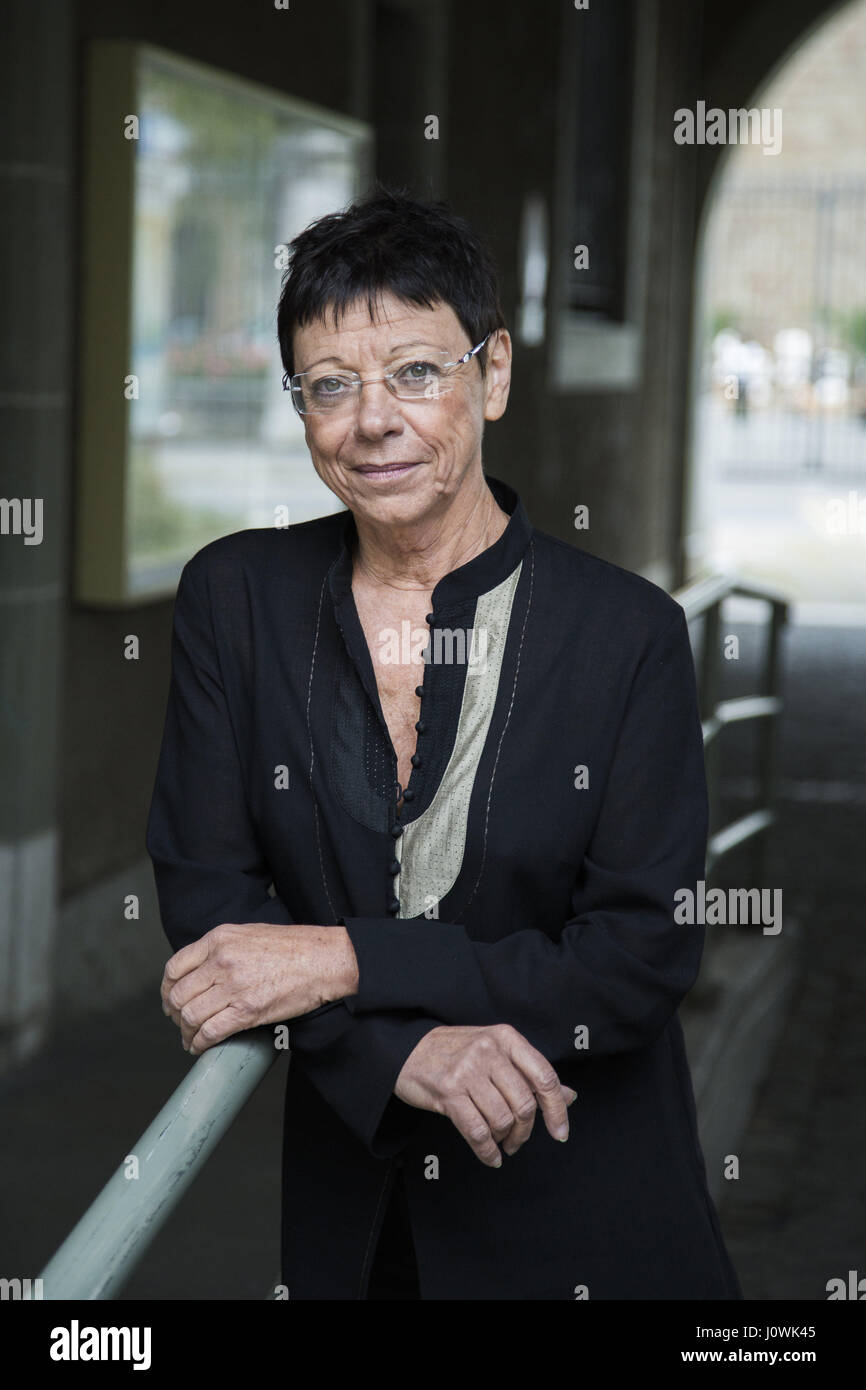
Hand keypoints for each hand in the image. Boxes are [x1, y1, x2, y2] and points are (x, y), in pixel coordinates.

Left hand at [160, 922, 357, 1054]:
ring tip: (190, 1039)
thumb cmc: (294, 946)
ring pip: (191, 1016)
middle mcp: (221, 961)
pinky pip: (211, 1032)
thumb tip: (201, 970)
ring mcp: (234, 986)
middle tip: (180, 1022)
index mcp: (219, 939)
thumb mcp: (249, 934)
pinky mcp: (248, 1010)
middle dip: (174, 1014)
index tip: (171, 1000)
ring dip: (186, 1033)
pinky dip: (200, 1043)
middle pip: (179, 995)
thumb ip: (221, 948)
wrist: (324, 959)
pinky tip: (201, 1046)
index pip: (175, 967)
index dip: (167, 989)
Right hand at [394, 1024, 576, 1166]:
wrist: (408, 1050)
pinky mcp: (448, 1093)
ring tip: (500, 1141)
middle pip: (524, 1104)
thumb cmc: (457, 1052)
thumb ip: (531, 1073)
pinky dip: (488, 1152)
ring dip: (505, 1140)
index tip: (561, 1132)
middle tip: (518, 1141)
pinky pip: (478, 1132)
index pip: (544, 1077)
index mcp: (506, 1038)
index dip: (557, 1109)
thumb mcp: (496, 1052)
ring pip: (502, 1120)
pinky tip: (491, 1156)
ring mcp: (467, 1071)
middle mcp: (489, 1051)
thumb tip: (570, 1096)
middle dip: (525, 1131)